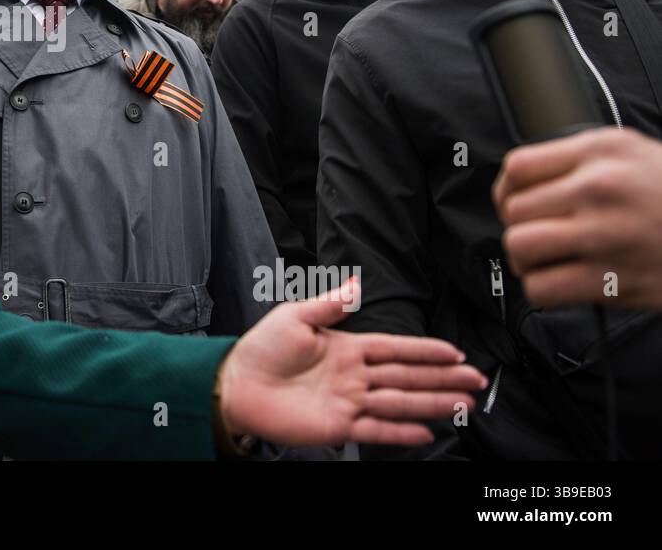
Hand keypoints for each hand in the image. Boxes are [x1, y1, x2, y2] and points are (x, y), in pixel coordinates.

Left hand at [217, 278, 485, 447]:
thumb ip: (330, 304)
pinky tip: (426, 430)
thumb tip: (354, 281)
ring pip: (399, 402)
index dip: (426, 350)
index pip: (396, 348)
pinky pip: (376, 430)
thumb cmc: (260, 350)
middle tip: (476, 380)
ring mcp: (349, 402)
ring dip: (432, 403)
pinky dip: (400, 431)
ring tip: (464, 404)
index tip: (455, 353)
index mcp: (347, 348)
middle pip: (408, 376)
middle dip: (443, 378)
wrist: (236, 383)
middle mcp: (354, 376)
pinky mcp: (338, 426)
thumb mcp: (295, 316)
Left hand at [494, 127, 661, 310]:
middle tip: (539, 235)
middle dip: (519, 226)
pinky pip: (542, 288)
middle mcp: (599, 188)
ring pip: (520, 247)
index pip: (518, 167)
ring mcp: (604, 235)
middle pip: (514, 210)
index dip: (508, 190)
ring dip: (526, 260)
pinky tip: (561, 283)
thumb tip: (526, 180)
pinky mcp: (612, 280)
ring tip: (545, 261)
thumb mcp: (635, 153)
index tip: (516, 203)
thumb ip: (580, 159)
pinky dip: (543, 290)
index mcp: (601, 151)